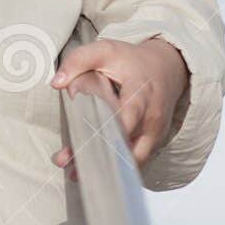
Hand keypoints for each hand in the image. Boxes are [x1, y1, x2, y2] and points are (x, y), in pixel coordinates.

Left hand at [49, 37, 189, 176]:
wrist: (168, 68)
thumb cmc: (132, 61)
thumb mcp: (105, 51)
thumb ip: (79, 61)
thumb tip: (56, 82)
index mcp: (141, 93)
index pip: (127, 118)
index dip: (107, 133)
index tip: (82, 143)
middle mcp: (151, 117)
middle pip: (126, 144)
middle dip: (98, 157)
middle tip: (66, 164)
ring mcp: (154, 133)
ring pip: (131, 158)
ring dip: (105, 168)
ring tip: (73, 173)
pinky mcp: (152, 142)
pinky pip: (135, 159)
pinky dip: (114, 167)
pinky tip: (90, 171)